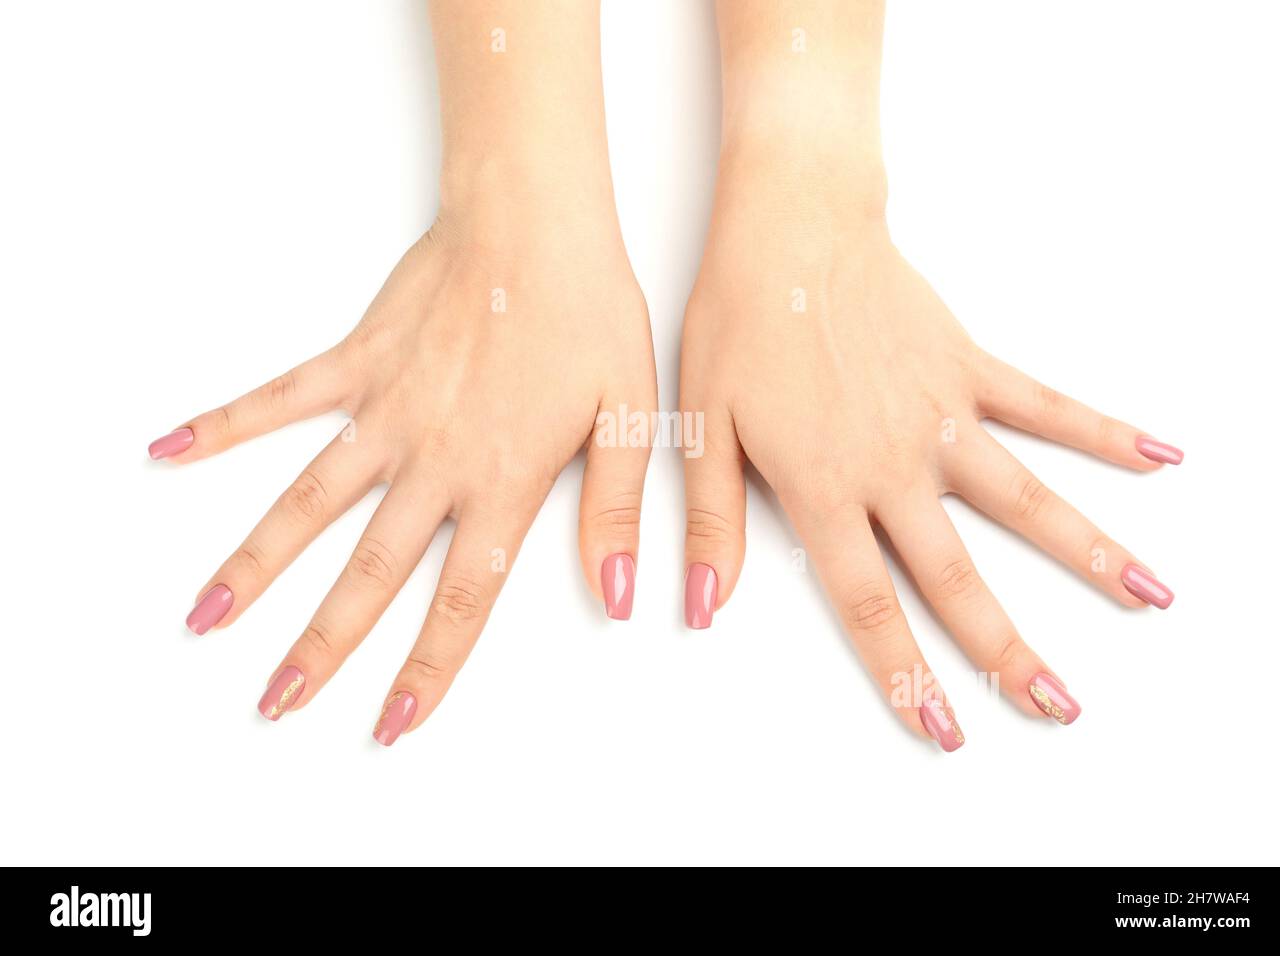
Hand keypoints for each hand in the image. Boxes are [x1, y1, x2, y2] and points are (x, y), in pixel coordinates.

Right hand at [147, 0, 653, 742]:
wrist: (535, 220)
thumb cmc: (588, 313)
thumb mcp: (629, 416)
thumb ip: (616, 509)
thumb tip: (615, 593)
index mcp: (502, 479)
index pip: (463, 594)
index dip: (431, 663)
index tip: (393, 720)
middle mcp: (432, 458)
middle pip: (371, 571)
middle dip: (324, 643)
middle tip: (277, 699)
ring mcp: (385, 410)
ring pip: (310, 502)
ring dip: (258, 562)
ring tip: (209, 615)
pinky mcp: (356, 363)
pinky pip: (282, 400)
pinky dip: (227, 425)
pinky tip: (171, 450)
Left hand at [681, 0, 1179, 750]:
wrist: (790, 227)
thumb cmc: (739, 323)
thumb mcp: (701, 427)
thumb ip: (710, 522)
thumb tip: (701, 604)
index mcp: (824, 486)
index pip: (869, 602)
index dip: (904, 672)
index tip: (942, 725)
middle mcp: (894, 464)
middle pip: (958, 575)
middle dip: (1007, 649)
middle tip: (1058, 704)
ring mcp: (941, 415)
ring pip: (1025, 500)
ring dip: (1087, 552)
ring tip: (1149, 598)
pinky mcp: (967, 369)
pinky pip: (1044, 407)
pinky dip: (1101, 433)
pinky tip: (1159, 456)